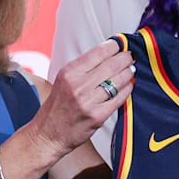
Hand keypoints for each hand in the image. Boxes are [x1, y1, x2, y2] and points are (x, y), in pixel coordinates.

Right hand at [25, 39, 133, 161]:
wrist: (47, 135)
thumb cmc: (56, 107)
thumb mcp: (63, 80)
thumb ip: (83, 68)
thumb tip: (108, 54)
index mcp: (69, 72)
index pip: (99, 51)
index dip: (115, 45)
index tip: (121, 43)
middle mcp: (78, 85)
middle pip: (112, 64)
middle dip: (125, 58)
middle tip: (131, 56)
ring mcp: (88, 101)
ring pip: (118, 80)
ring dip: (128, 73)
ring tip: (131, 69)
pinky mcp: (97, 116)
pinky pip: (119, 98)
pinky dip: (127, 89)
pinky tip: (129, 85)